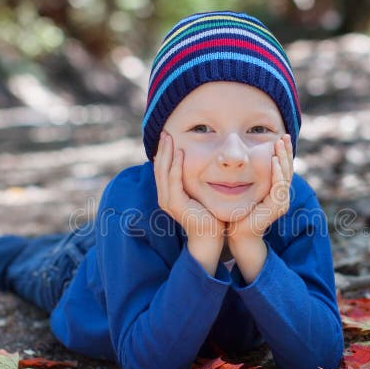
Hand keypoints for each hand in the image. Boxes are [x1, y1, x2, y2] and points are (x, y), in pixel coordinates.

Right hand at [154, 132, 224, 271]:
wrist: (210, 237)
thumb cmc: (208, 215)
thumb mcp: (198, 193)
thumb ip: (193, 181)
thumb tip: (198, 164)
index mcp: (168, 193)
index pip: (162, 168)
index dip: (163, 152)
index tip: (167, 136)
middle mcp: (164, 196)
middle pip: (159, 167)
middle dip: (162, 149)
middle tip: (165, 132)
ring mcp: (168, 201)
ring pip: (163, 172)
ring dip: (167, 153)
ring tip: (169, 138)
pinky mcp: (176, 204)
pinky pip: (174, 181)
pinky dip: (176, 166)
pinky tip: (180, 153)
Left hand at [226, 133, 292, 242]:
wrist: (238, 234)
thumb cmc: (239, 212)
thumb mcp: (246, 190)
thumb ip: (250, 177)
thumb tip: (242, 159)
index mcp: (276, 191)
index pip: (283, 168)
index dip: (283, 153)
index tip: (280, 137)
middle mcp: (282, 195)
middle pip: (288, 169)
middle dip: (286, 151)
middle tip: (284, 135)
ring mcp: (281, 201)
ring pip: (285, 175)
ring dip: (283, 158)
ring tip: (280, 144)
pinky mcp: (276, 207)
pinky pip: (279, 186)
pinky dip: (277, 172)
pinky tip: (274, 161)